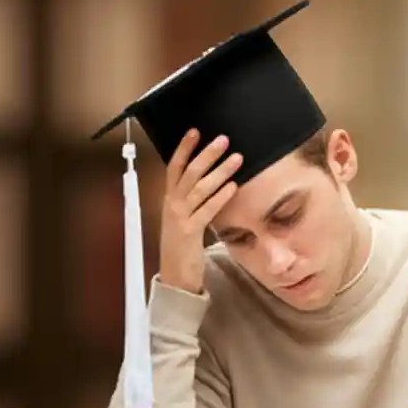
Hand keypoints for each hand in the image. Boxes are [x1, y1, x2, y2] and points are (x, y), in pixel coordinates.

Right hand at [158, 129, 243, 293]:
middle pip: (189, 173)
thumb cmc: (183, 246)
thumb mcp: (185, 218)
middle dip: (207, 154)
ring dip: (220, 171)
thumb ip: (193, 200)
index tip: (195, 131)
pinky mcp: (189, 233)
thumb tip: (210, 179)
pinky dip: (220, 197)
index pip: (174, 167)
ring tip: (237, 158)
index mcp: (170, 199)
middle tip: (224, 139)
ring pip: (199, 188)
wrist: (175, 276)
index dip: (184, 148)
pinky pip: (206, 211)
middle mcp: (172, 205)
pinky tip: (233, 187)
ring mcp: (179, 218)